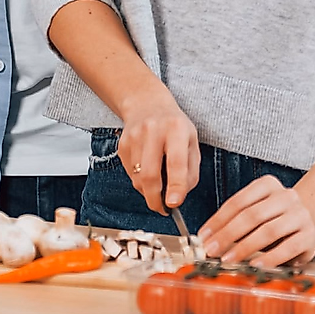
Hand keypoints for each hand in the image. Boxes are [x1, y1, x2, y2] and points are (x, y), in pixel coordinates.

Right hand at [115, 87, 199, 214]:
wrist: (147, 103)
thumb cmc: (174, 127)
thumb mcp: (192, 143)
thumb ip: (190, 172)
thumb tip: (177, 198)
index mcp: (176, 129)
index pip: (176, 162)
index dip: (175, 186)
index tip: (173, 204)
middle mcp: (153, 130)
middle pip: (150, 174)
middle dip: (155, 199)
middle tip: (162, 209)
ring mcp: (134, 136)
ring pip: (138, 177)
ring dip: (148, 191)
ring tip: (158, 186)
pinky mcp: (122, 144)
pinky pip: (129, 173)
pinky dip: (139, 180)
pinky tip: (147, 170)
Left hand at [198, 175, 314, 266]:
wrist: (313, 217)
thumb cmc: (278, 216)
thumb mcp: (259, 209)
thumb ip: (238, 219)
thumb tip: (211, 238)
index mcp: (267, 185)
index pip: (237, 202)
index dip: (218, 220)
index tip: (204, 236)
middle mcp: (285, 196)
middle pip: (250, 215)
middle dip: (227, 235)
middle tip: (212, 250)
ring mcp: (299, 215)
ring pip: (267, 231)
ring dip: (244, 247)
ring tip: (229, 259)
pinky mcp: (310, 235)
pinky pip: (287, 247)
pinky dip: (269, 258)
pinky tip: (255, 264)